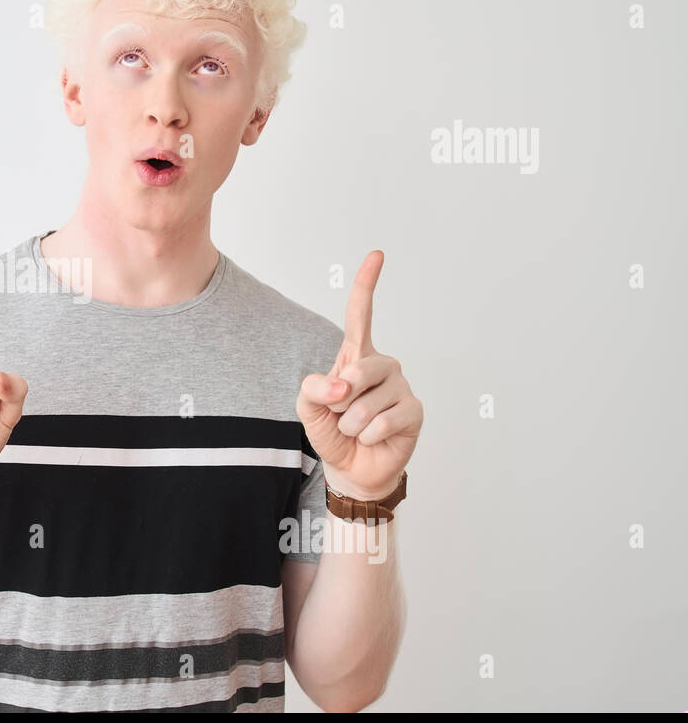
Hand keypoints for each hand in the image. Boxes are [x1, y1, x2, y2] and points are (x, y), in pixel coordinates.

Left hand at [295, 250, 422, 501]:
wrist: (351, 467)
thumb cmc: (332, 431)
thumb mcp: (308, 408)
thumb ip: (313, 389)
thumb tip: (342, 384)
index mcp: (355, 356)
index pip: (361, 314)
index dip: (367, 284)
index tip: (377, 255)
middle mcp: (382, 365)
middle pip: (358, 369)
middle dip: (339, 399)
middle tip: (340, 414)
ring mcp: (401, 387)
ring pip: (366, 403)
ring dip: (351, 424)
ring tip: (356, 429)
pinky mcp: (414, 411)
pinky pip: (382, 422)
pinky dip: (368, 435)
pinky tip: (373, 438)